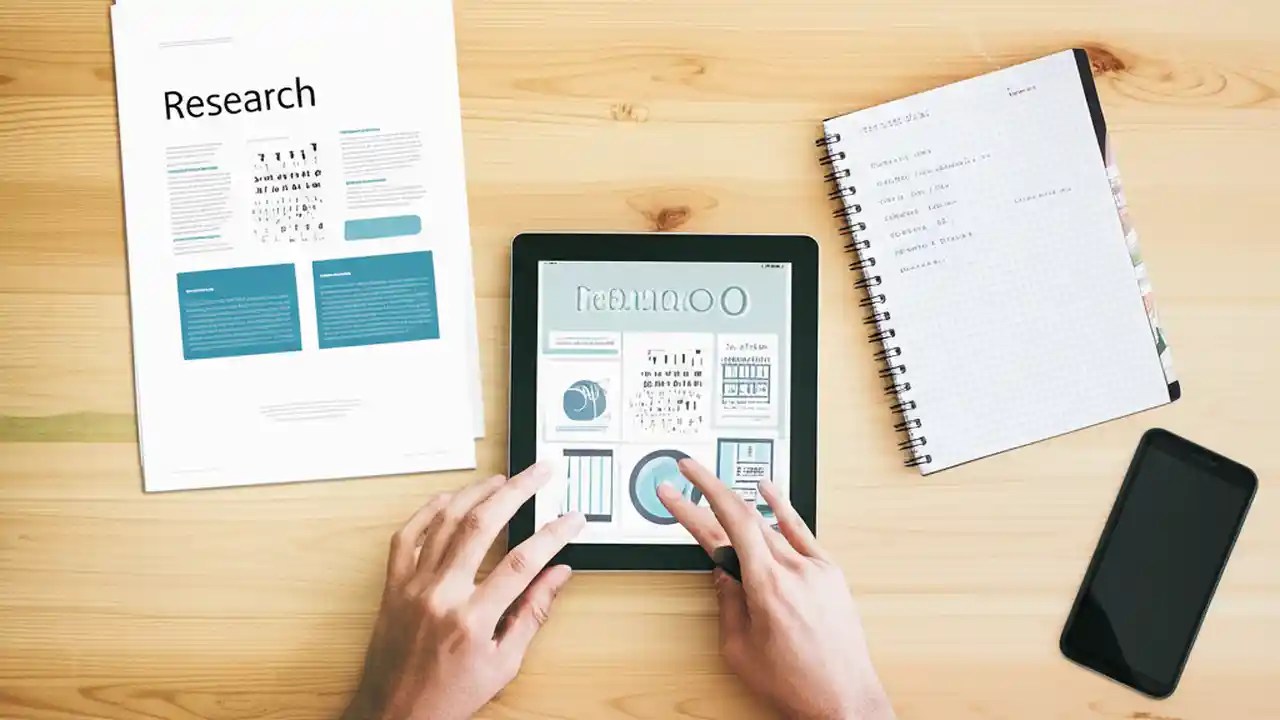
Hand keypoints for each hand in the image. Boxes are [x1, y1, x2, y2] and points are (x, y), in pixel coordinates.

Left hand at [342, 464, 584, 719]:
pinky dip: (429, 510)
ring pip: (446, 521)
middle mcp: (441, 595)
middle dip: (518, 491)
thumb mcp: (504, 665)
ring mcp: (414, 585)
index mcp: (473, 619)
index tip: (571, 520)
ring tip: (502, 480)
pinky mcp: (393, 585)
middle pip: (483, 525)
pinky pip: (408, 535)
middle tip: (539, 473)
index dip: (553, 535)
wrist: (394, 715)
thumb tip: (558, 576)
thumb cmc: (447, 697)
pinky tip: (450, 498)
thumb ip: (532, 615)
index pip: (523, 562)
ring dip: (477, 492)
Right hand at [658, 460, 893, 719]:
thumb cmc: (794, 683)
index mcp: (767, 588)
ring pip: (770, 525)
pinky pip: (801, 530)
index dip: (693, 504)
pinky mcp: (831, 572)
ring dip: (738, 507)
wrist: (843, 698)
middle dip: (709, 496)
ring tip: (713, 485)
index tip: (673, 488)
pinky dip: (781, 508)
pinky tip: (767, 489)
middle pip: (744, 520)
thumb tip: (720, 570)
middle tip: (686, 479)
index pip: (724, 530)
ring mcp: (816, 568)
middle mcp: (794, 571)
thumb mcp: (739, 648)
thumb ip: (726, 601)